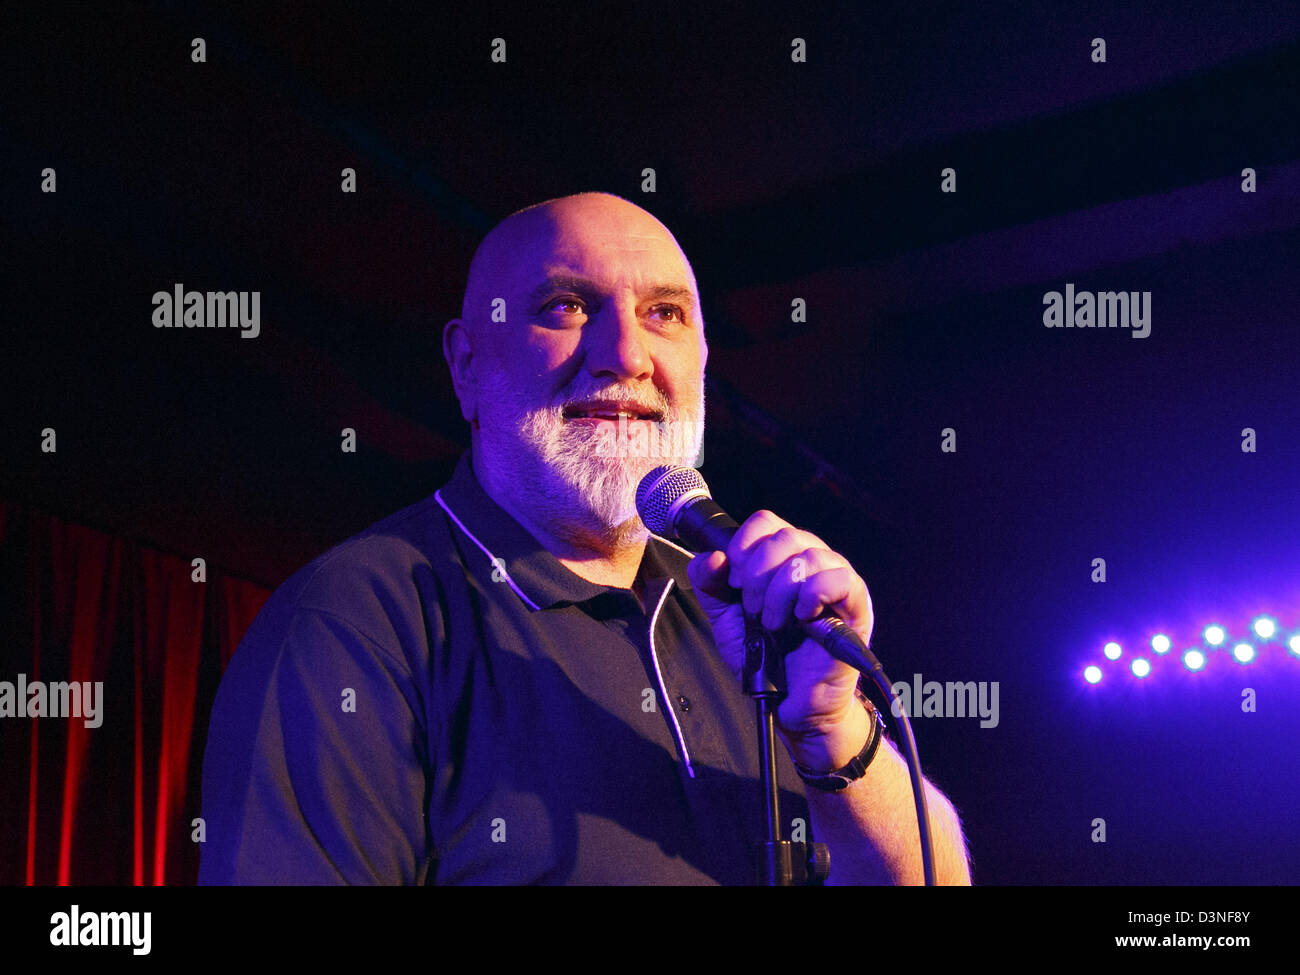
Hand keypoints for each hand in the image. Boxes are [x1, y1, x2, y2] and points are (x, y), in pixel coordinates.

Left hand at [685, 510, 874, 769]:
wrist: (790, 703)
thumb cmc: (765, 659)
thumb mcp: (726, 620)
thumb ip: (711, 586)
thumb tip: (711, 556)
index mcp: (782, 559)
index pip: (766, 522)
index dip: (743, 545)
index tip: (733, 580)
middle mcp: (812, 562)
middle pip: (784, 537)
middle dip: (756, 575)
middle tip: (753, 610)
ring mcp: (837, 581)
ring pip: (808, 556)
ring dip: (780, 593)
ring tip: (774, 624)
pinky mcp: (856, 606)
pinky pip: (838, 578)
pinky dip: (812, 594)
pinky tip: (802, 617)